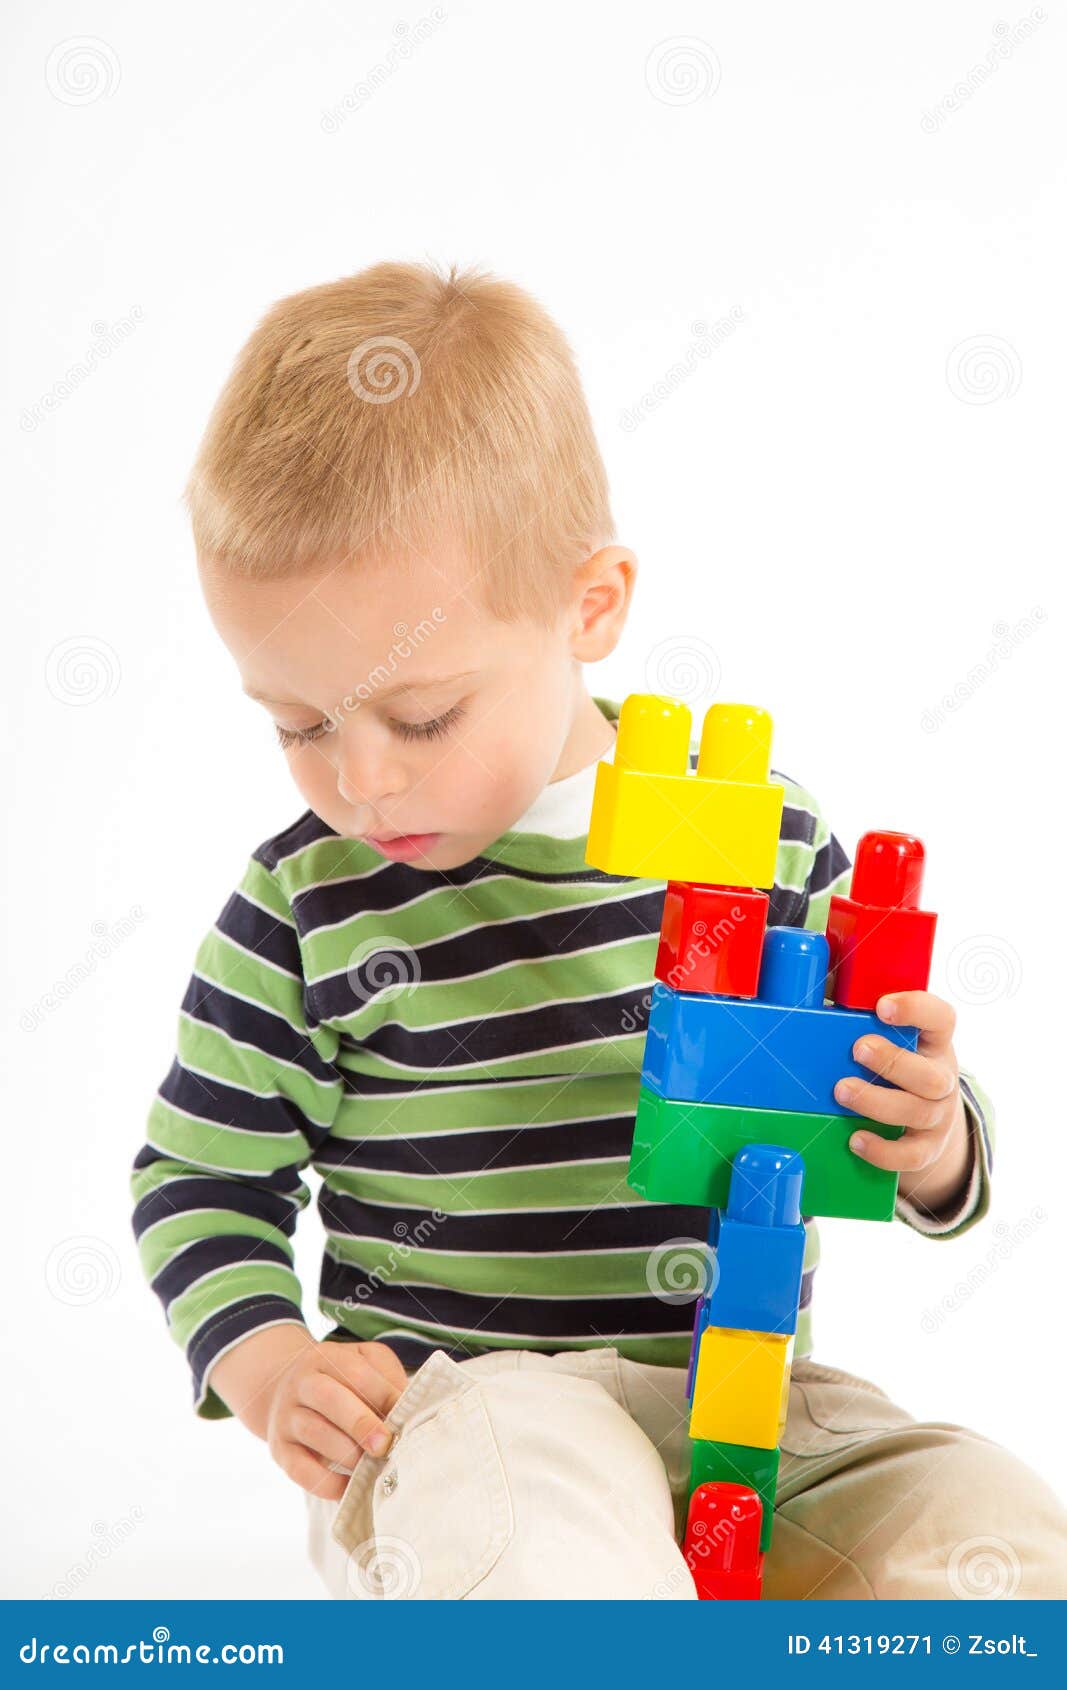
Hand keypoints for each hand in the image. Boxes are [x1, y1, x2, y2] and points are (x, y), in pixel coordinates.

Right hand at [207, 1326, 408, 1499]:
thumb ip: (386, 1376)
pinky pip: (300, 1469)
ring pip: (314, 1433)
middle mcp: (302, 1383)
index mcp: (326, 1357)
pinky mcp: (280, 1450)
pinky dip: (326, 1483)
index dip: (384, 1395)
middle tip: (385, 1444)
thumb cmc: (338, 1379)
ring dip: (347, 1454)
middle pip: (330, 1399)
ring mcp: (286, 1417)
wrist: (281, 1389)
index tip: (407, 1415)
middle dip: (361, 1424)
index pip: (356, 1373)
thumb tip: (409, 1406)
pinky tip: (349, 1487)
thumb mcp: (362, 1361)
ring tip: (372, 1466)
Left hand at [833, 990, 972, 1215]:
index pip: (941, 1019)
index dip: (917, 1010)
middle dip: (892, 1062)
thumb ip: (860, 1012)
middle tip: (858, 1049)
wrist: (931, 1120)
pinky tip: (855, 1139)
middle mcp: (943, 1079)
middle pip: (931, 1075)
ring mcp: (938, 1117)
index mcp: (934, 1043)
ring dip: (877, 1102)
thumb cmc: (897, 1065)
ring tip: (842, 1091)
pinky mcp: (927, 1149)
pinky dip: (883, 1151)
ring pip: (918, 1112)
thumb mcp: (892, 1038)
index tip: (882, 1006)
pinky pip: (910, 1156)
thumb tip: (821, 985)